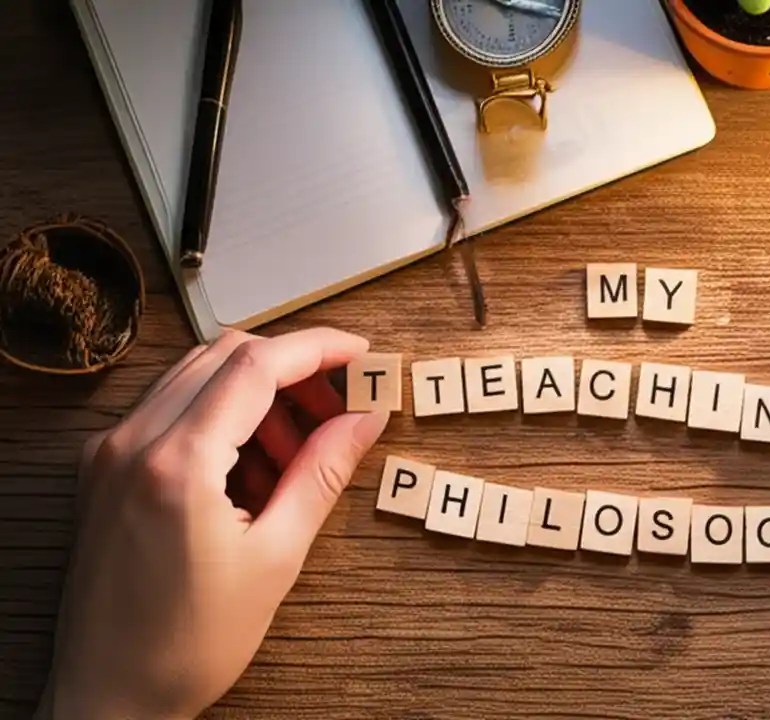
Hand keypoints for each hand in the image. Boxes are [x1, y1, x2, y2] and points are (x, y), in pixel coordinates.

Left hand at [39, 328, 388, 718]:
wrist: (110, 696)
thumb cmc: (186, 643)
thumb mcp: (276, 558)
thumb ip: (322, 473)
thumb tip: (364, 419)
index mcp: (176, 464)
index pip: (256, 365)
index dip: (318, 349)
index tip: (360, 355)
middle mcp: (131, 443)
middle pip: (225, 357)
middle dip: (291, 371)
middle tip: (338, 408)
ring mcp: (109, 453)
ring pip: (197, 378)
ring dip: (257, 397)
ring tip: (296, 454)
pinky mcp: (103, 468)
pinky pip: (170, 410)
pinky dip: (220, 419)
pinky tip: (250, 469)